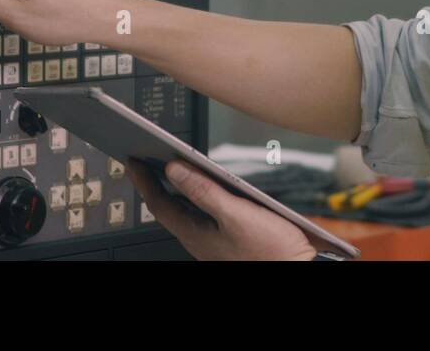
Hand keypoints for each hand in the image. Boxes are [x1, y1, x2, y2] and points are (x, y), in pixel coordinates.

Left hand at [128, 160, 316, 260]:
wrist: (298, 270)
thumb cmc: (271, 249)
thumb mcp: (236, 213)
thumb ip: (204, 190)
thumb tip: (174, 169)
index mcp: (195, 232)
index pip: (158, 203)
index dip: (143, 180)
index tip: (131, 161)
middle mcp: (200, 238)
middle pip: (169, 206)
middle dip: (155, 182)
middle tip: (145, 159)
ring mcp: (214, 239)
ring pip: (186, 210)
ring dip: (177, 187)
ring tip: (169, 167)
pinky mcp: (229, 238)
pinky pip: (204, 214)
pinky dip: (198, 195)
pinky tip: (206, 185)